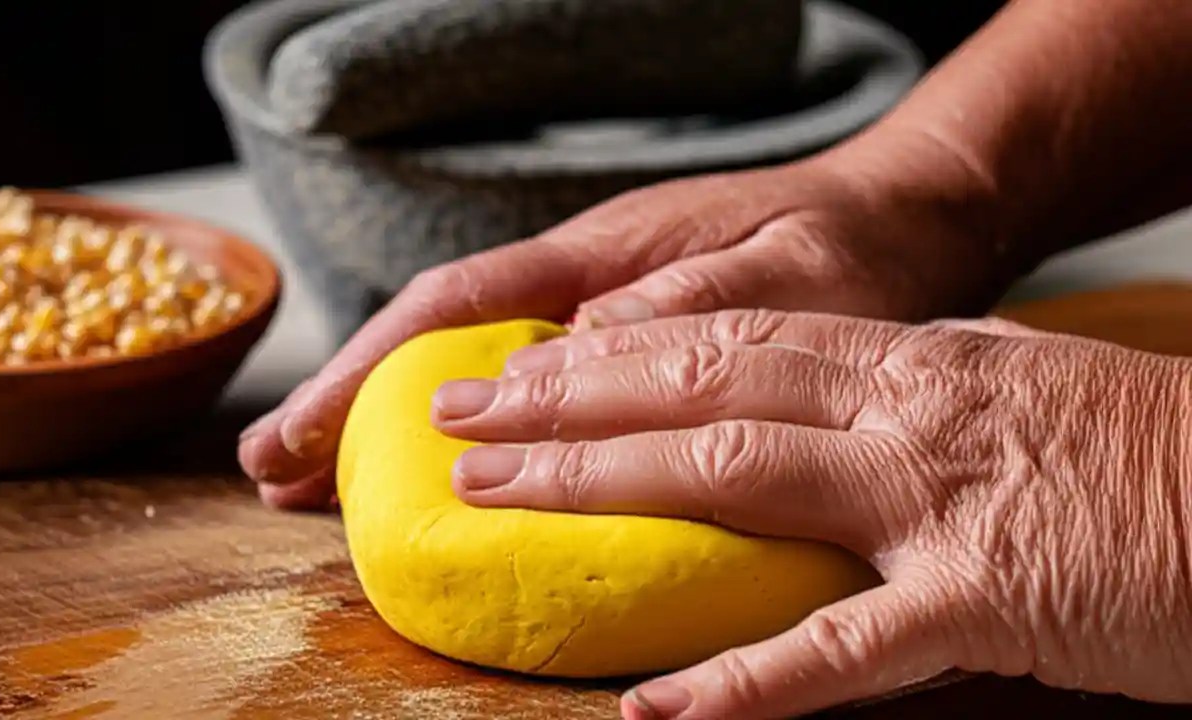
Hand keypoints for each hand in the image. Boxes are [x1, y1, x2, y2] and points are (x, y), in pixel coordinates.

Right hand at [239, 142, 1002, 508]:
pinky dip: (475, 431)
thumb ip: (689, 304)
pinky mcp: (631, 342)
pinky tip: (447, 471)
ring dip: (392, 421)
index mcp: (605, 257)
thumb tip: (574, 345)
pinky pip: (528, 388)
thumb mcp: (790, 272)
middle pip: (439, 338)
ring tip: (318, 487)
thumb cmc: (850, 244)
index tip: (299, 433)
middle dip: (348, 402)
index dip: (367, 369)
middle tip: (271, 475)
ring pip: (474, 366)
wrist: (905, 216)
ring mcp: (603, 312)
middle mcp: (586, 283)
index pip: (456, 305)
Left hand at [432, 310, 1191, 717]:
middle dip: (570, 400)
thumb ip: (915, 384)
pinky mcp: (989, 601)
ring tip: (502, 499)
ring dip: (609, 486)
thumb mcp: (1016, 386)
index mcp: (912, 356)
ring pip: (739, 476)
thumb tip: (831, 384)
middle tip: (463, 416)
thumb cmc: (1150, 454)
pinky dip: (752, 681)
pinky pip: (848, 645)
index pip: (728, 339)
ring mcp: (941, 497)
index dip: (612, 352)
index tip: (520, 366)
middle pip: (704, 387)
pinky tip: (662, 712)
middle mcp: (908, 406)